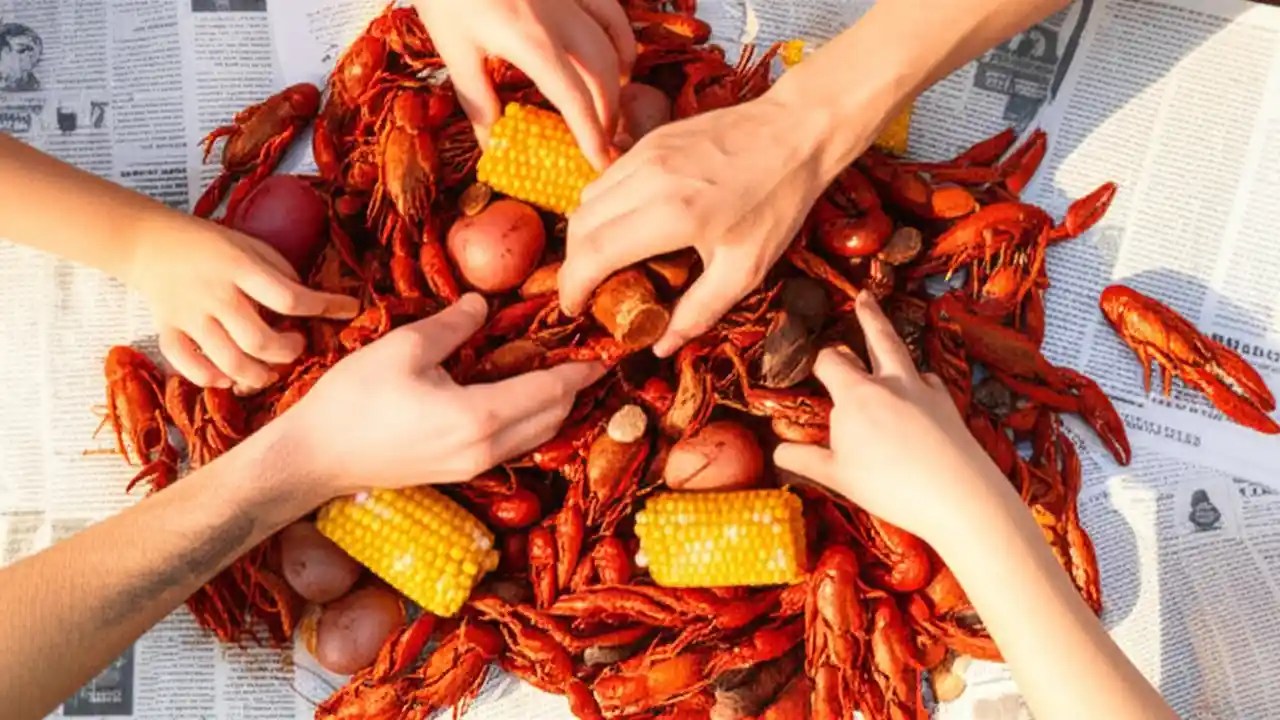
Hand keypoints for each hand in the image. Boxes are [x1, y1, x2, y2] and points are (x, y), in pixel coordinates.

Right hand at [127, 219, 359, 391]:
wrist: (150, 242)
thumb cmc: (211, 246)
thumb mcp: (251, 246)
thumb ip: (279, 274)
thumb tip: (309, 307)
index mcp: (239, 267)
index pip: (289, 297)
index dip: (324, 308)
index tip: (348, 310)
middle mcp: (215, 293)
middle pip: (259, 340)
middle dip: (288, 352)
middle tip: (296, 345)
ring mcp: (188, 315)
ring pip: (228, 361)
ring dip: (257, 375)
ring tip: (269, 371)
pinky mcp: (167, 330)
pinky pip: (189, 366)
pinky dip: (212, 378)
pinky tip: (228, 376)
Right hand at [282, 293, 604, 497]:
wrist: (315, 458)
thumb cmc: (354, 401)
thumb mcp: (405, 348)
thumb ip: (454, 324)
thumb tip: (485, 303)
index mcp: (481, 417)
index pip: (551, 392)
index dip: (581, 370)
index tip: (607, 351)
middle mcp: (488, 449)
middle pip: (554, 418)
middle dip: (577, 389)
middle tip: (591, 357)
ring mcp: (475, 466)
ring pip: (538, 436)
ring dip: (557, 406)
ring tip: (566, 373)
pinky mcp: (461, 471)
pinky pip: (515, 445)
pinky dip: (532, 420)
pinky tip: (526, 396)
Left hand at [413, 0, 633, 167]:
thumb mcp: (454, 50)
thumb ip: (478, 100)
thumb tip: (492, 146)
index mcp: (532, 42)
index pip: (575, 98)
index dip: (591, 135)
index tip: (599, 163)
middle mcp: (561, 20)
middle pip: (602, 75)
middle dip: (607, 115)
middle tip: (601, 145)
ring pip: (613, 44)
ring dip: (618, 82)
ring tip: (611, 111)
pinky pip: (610, 12)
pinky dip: (622, 40)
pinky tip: (620, 61)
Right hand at [559, 95, 831, 356]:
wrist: (796, 132)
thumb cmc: (777, 203)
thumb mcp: (746, 269)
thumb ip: (699, 311)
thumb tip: (661, 347)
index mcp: (672, 215)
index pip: (594, 254)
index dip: (574, 287)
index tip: (575, 309)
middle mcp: (649, 179)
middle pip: (580, 226)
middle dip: (574, 265)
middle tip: (590, 291)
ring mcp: (647, 153)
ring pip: (587, 198)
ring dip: (585, 234)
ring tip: (606, 261)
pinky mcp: (651, 138)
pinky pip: (608, 177)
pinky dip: (603, 206)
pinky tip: (626, 225)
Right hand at [773, 292, 1014, 546]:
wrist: (959, 496)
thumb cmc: (889, 486)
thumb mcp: (836, 476)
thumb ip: (804, 459)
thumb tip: (777, 452)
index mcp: (856, 394)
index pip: (830, 360)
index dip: (819, 359)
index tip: (813, 361)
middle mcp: (890, 382)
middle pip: (876, 337)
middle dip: (867, 316)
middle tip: (863, 296)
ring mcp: (922, 389)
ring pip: (904, 355)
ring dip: (892, 344)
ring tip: (887, 337)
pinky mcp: (947, 404)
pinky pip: (928, 380)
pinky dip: (918, 379)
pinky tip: (917, 388)